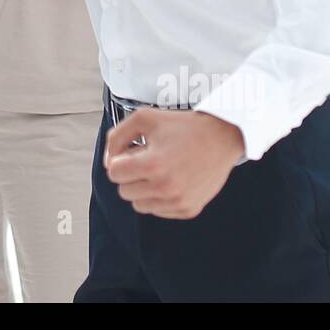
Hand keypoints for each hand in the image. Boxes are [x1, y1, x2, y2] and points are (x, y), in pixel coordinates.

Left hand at [104, 109, 244, 218]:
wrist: (221, 137)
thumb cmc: (184, 127)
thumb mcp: (144, 119)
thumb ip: (117, 137)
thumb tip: (108, 162)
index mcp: (152, 165)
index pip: (114, 172)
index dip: (120, 159)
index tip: (133, 152)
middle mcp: (165, 188)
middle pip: (124, 191)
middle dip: (130, 174)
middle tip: (148, 159)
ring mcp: (178, 201)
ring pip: (138, 205)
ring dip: (142, 188)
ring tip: (159, 170)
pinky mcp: (188, 209)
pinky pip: (158, 211)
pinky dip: (159, 198)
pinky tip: (171, 179)